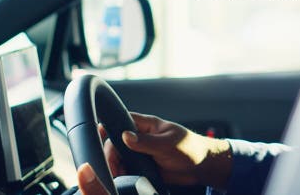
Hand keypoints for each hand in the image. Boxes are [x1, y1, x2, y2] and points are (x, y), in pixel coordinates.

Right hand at [80, 112, 233, 191]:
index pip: (122, 120)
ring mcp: (140, 153)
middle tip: (114, 166)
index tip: (98, 134)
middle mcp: (140, 138)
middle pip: (115, 142)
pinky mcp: (142, 167)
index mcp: (147, 125)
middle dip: (111, 154)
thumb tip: (126, 136)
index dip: (108, 126)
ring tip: (118, 175)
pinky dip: (122, 175)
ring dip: (115, 166)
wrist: (201, 167)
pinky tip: (122, 179)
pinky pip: (126, 170)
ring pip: (118, 157)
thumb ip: (146, 141)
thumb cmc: (189, 148)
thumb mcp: (168, 144)